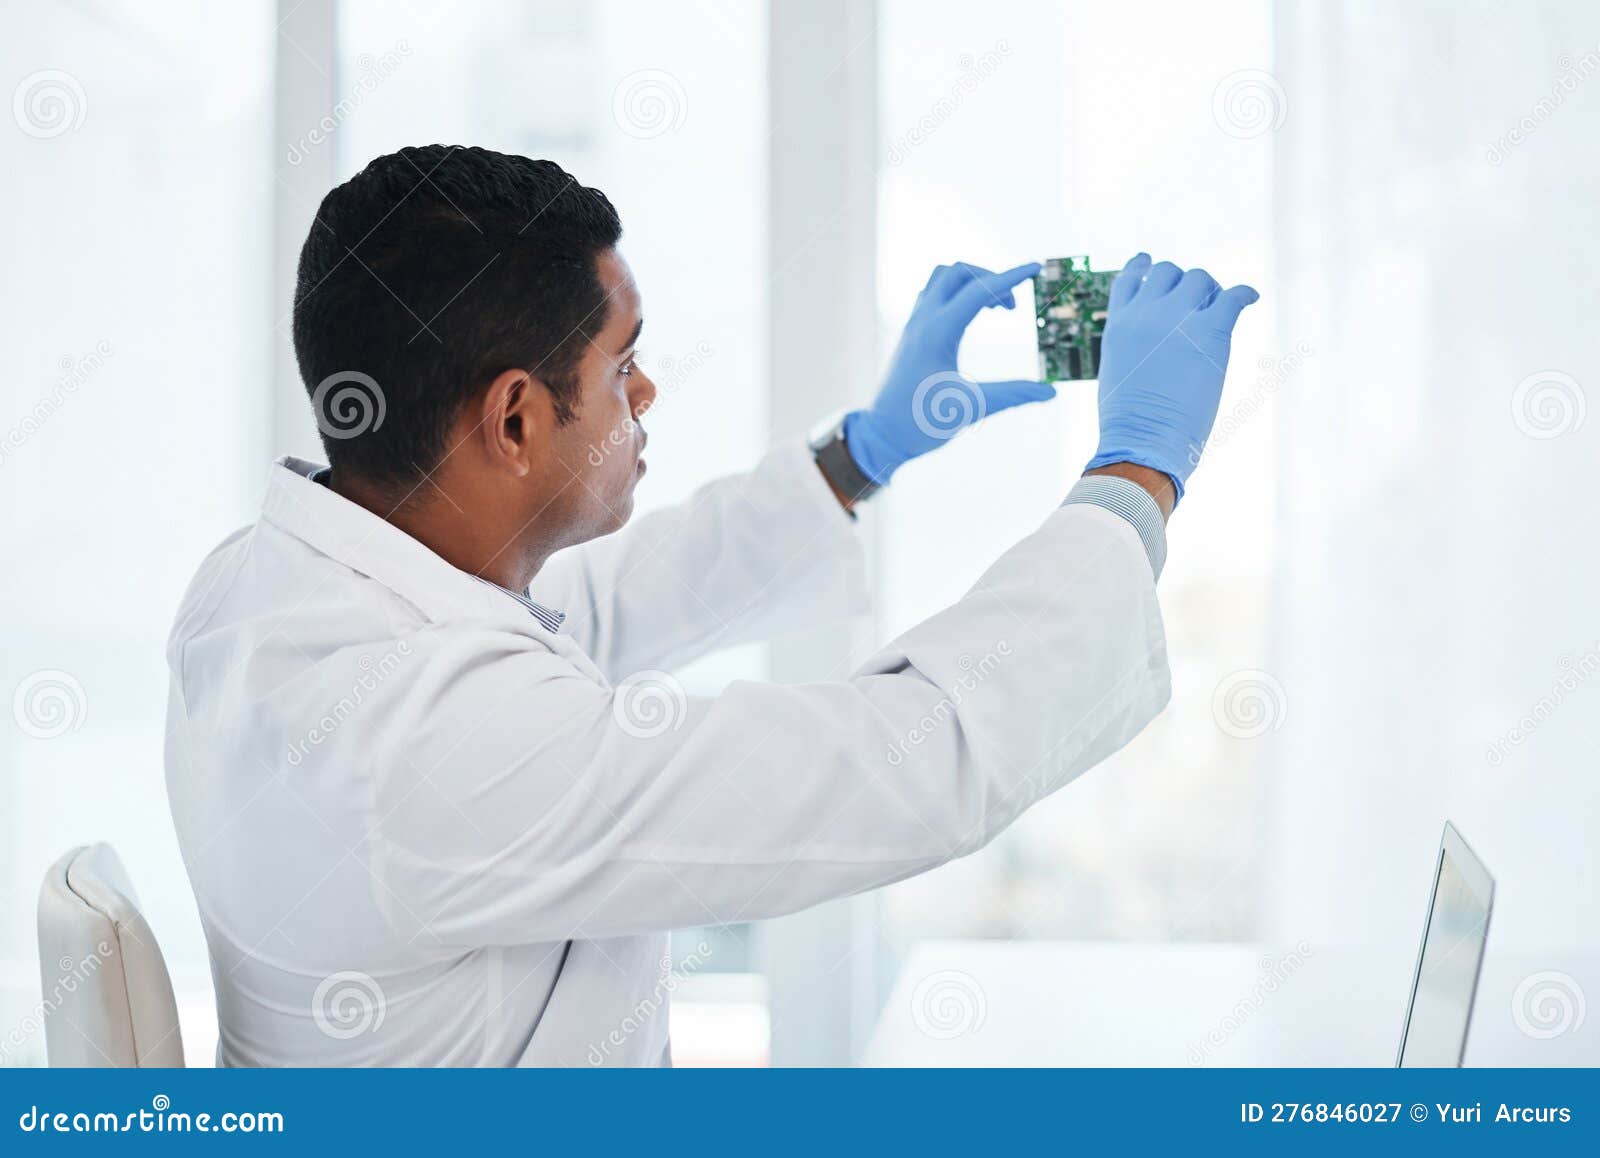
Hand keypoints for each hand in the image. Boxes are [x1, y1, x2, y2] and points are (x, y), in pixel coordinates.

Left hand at [844, 262, 1056, 483]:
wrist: (882, 435)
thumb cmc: (919, 423)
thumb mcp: (972, 407)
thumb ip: (1014, 395)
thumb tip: (1049, 391)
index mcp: (937, 333)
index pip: (979, 290)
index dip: (1012, 277)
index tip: (1036, 268)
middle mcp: (923, 321)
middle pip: (959, 273)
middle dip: (991, 278)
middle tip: (1013, 307)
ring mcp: (914, 324)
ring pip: (943, 279)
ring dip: (972, 281)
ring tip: (995, 307)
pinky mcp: (912, 333)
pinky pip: (933, 295)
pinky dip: (956, 293)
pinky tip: (971, 315)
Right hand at [1086, 253, 1258, 503]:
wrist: (1142, 440)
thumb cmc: (1129, 424)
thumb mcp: (1116, 373)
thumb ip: (1131, 350)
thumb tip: (1150, 355)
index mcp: (1118, 325)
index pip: (1129, 278)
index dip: (1143, 266)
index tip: (1151, 263)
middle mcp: (1145, 314)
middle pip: (1168, 271)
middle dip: (1183, 283)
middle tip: (1197, 304)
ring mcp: (1176, 319)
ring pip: (1199, 278)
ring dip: (1211, 290)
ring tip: (1218, 309)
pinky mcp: (1208, 332)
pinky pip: (1233, 296)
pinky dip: (1245, 293)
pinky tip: (1251, 298)